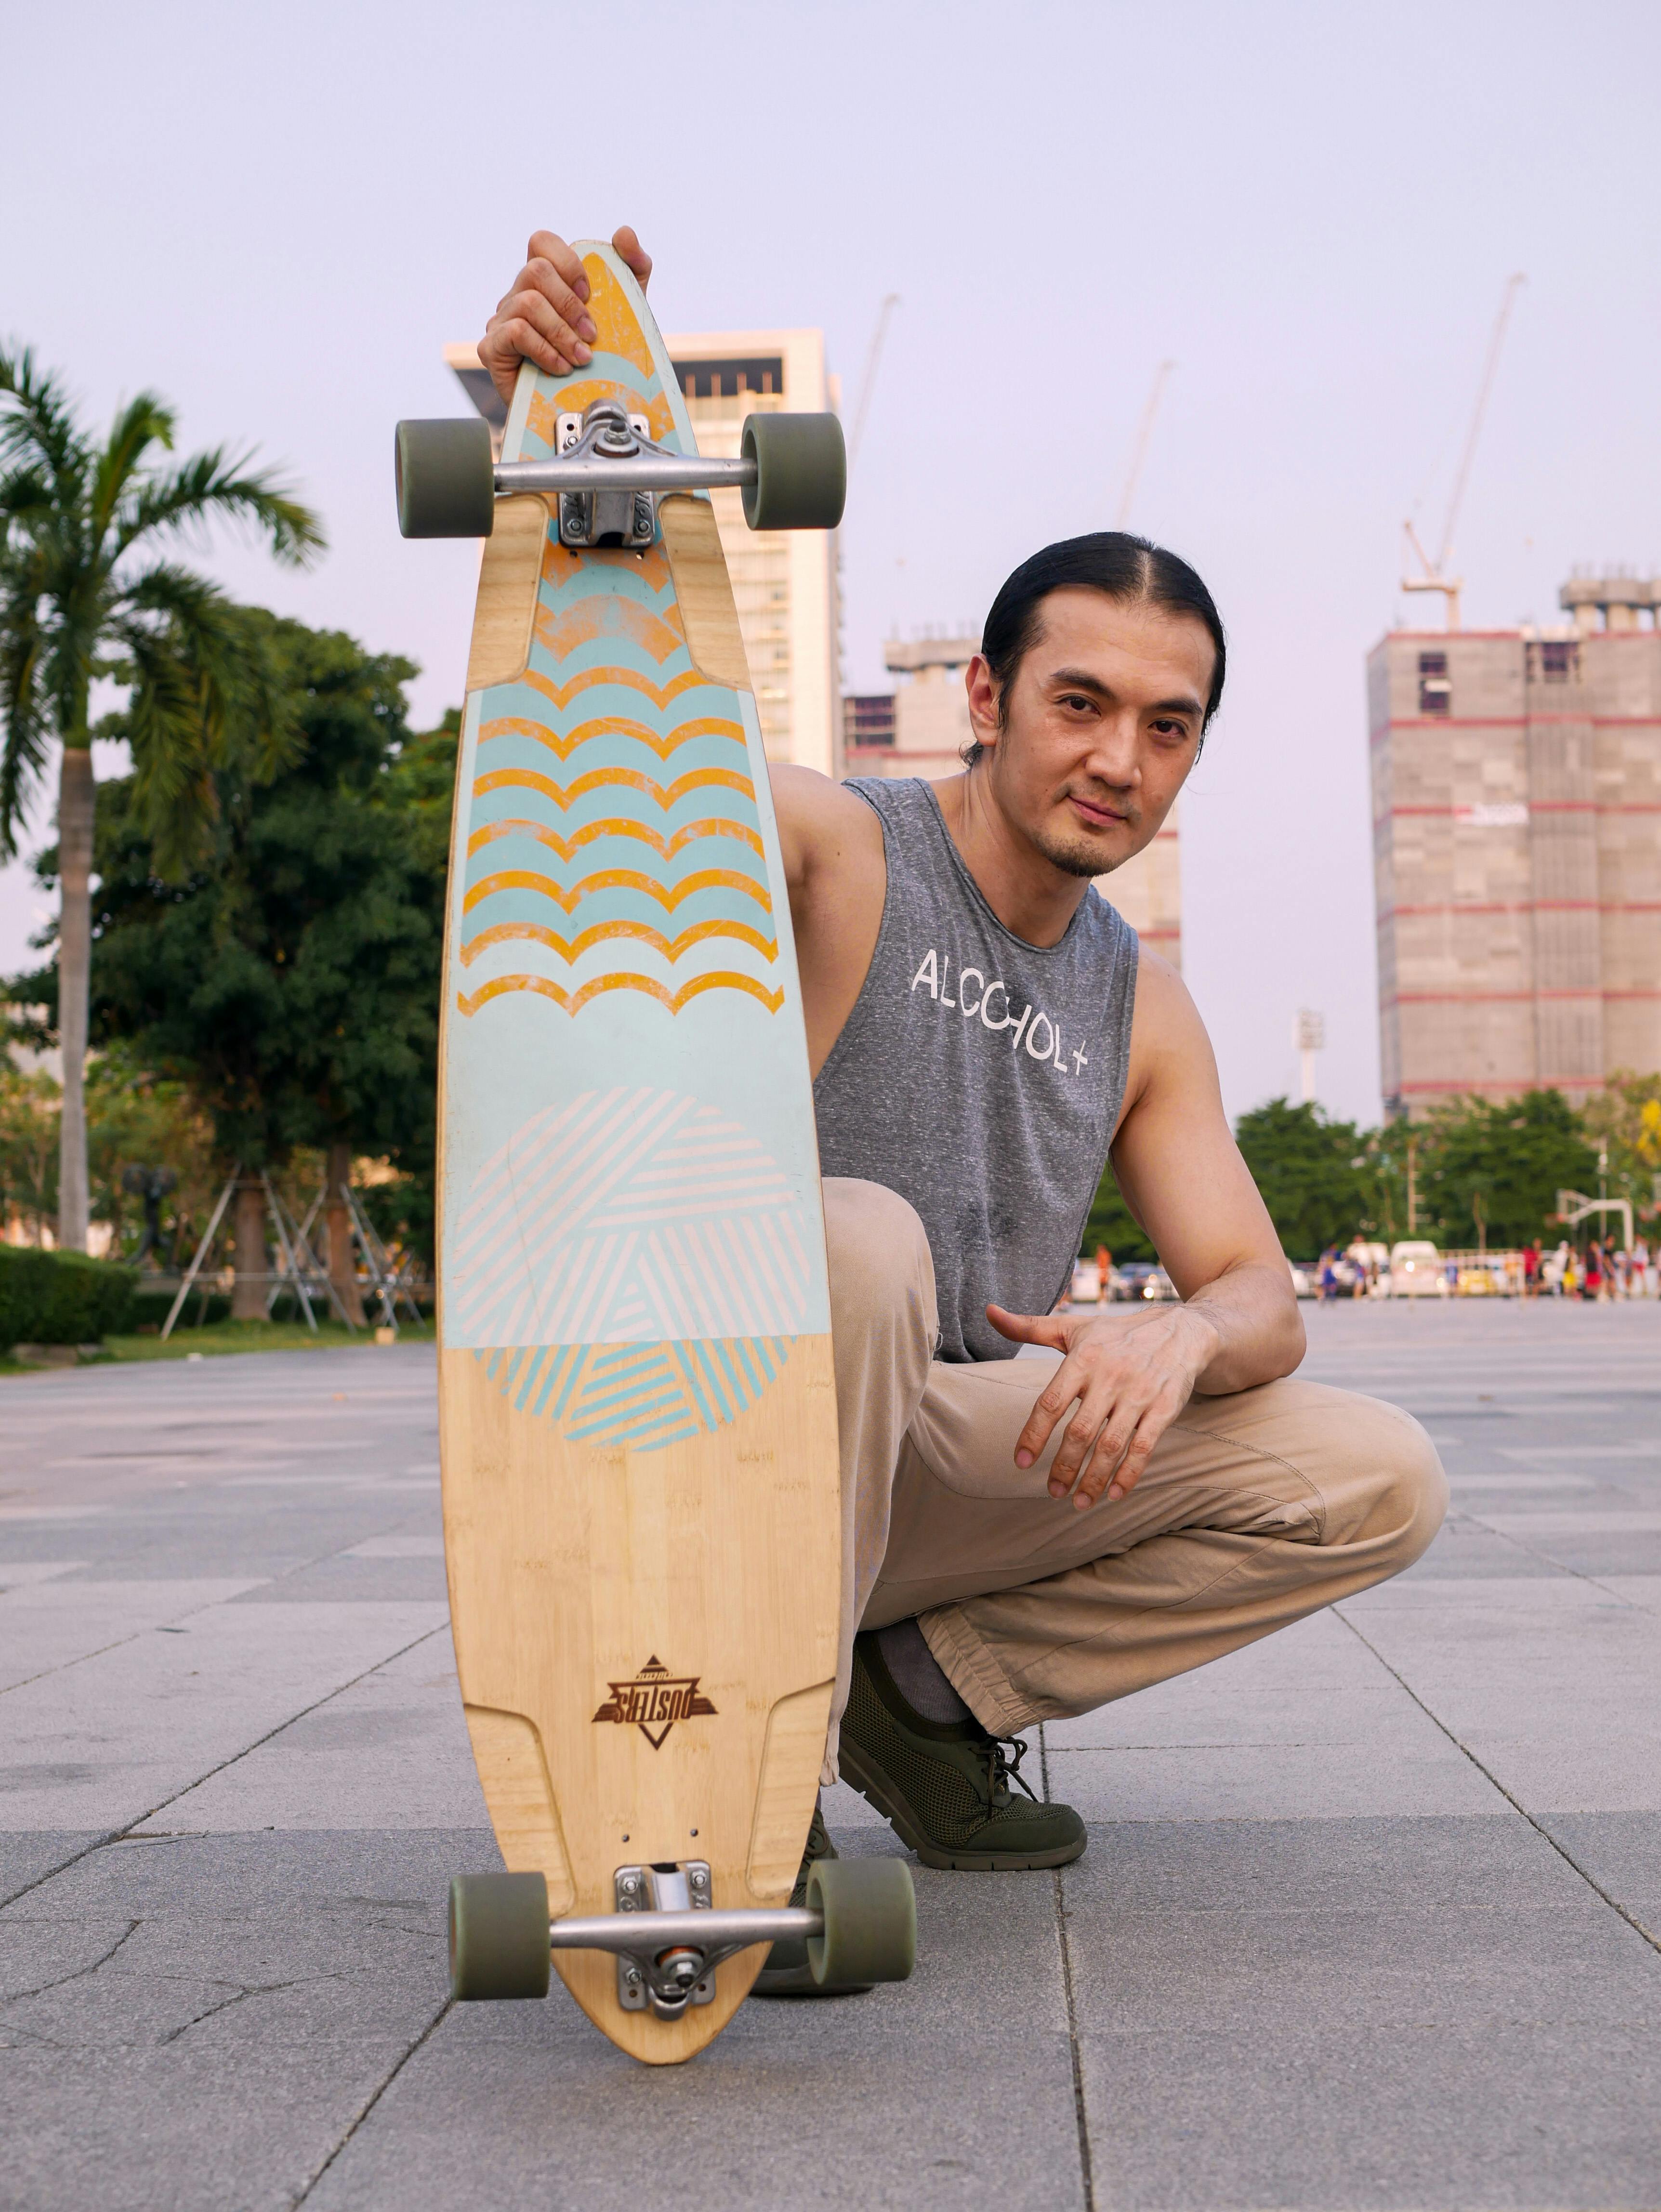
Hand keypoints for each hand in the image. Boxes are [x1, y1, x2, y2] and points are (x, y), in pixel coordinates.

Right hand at [478, 226, 653, 405]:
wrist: (580, 413)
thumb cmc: (601, 360)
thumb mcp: (627, 311)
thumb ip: (633, 269)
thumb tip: (624, 233)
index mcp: (544, 282)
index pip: (541, 243)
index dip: (567, 262)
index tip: (590, 294)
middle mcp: (518, 296)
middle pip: (535, 270)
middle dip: (570, 304)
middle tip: (592, 334)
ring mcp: (501, 321)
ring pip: (527, 302)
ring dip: (561, 332)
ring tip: (581, 358)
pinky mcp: (492, 349)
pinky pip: (515, 332)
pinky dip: (545, 350)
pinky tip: (561, 368)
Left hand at [988, 1298, 1220, 1510]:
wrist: (1181, 1331)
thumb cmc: (1117, 1334)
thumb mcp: (1074, 1328)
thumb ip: (1029, 1327)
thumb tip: (989, 1313)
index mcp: (1083, 1359)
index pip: (1051, 1403)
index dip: (1034, 1435)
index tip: (1021, 1462)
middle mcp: (1110, 1377)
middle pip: (1080, 1431)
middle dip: (1064, 1466)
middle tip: (1052, 1491)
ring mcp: (1139, 1395)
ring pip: (1111, 1445)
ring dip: (1093, 1479)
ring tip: (1079, 1502)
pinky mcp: (1164, 1409)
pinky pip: (1144, 1448)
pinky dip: (1128, 1474)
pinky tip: (1114, 1494)